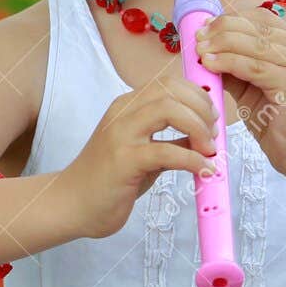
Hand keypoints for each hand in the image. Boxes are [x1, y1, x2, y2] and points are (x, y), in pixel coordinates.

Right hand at [60, 75, 221, 239]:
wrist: (72, 204)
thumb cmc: (109, 179)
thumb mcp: (144, 153)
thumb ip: (170, 141)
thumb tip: (205, 136)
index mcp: (127, 106)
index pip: (168, 83)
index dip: (196, 95)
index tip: (211, 117)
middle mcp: (123, 113)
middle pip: (171, 90)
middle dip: (202, 108)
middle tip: (213, 134)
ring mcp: (121, 135)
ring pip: (169, 109)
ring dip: (199, 127)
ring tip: (209, 150)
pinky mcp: (124, 161)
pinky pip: (166, 151)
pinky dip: (192, 159)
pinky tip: (202, 170)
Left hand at [193, 6, 285, 183]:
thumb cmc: (279, 124)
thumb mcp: (252, 88)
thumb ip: (235, 66)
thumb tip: (205, 47)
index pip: (262, 20)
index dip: (231, 19)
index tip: (206, 27)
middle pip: (258, 27)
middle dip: (223, 29)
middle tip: (198, 38)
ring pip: (254, 44)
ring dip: (222, 44)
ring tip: (200, 51)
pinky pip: (254, 67)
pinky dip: (229, 62)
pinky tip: (210, 65)